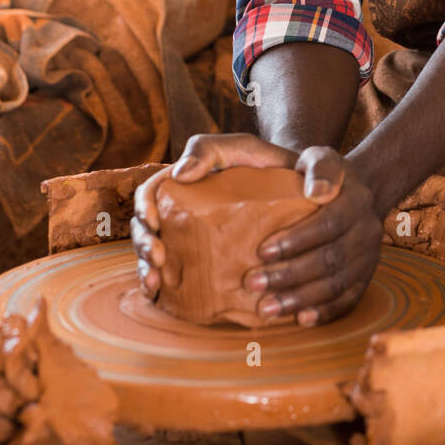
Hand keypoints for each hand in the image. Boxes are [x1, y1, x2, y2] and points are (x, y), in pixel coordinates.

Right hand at [129, 133, 296, 300]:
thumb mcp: (239, 146)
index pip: (151, 194)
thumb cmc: (266, 162)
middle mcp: (182, 213)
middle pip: (148, 229)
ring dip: (149, 269)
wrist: (300, 186)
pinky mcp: (209, 260)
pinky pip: (182, 277)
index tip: (152, 221)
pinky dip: (165, 289)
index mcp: (183, 184)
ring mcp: (193, 238)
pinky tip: (161, 297)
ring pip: (158, 255)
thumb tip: (181, 174)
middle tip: (157, 258)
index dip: (144, 208)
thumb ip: (209, 149)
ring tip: (156, 282)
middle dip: (144, 245)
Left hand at [243, 146, 382, 326]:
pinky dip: (325, 312)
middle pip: (330, 259)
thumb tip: (316, 191)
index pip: (328, 224)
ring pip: (337, 284)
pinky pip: (348, 300)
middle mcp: (367, 230)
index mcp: (355, 200)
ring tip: (266, 308)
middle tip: (252, 283)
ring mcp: (368, 257)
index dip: (296, 240)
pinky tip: (300, 320)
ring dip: (301, 299)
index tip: (261, 250)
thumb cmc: (319, 175)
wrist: (352, 192)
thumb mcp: (318, 157)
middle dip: (290, 275)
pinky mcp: (365, 277)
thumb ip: (316, 166)